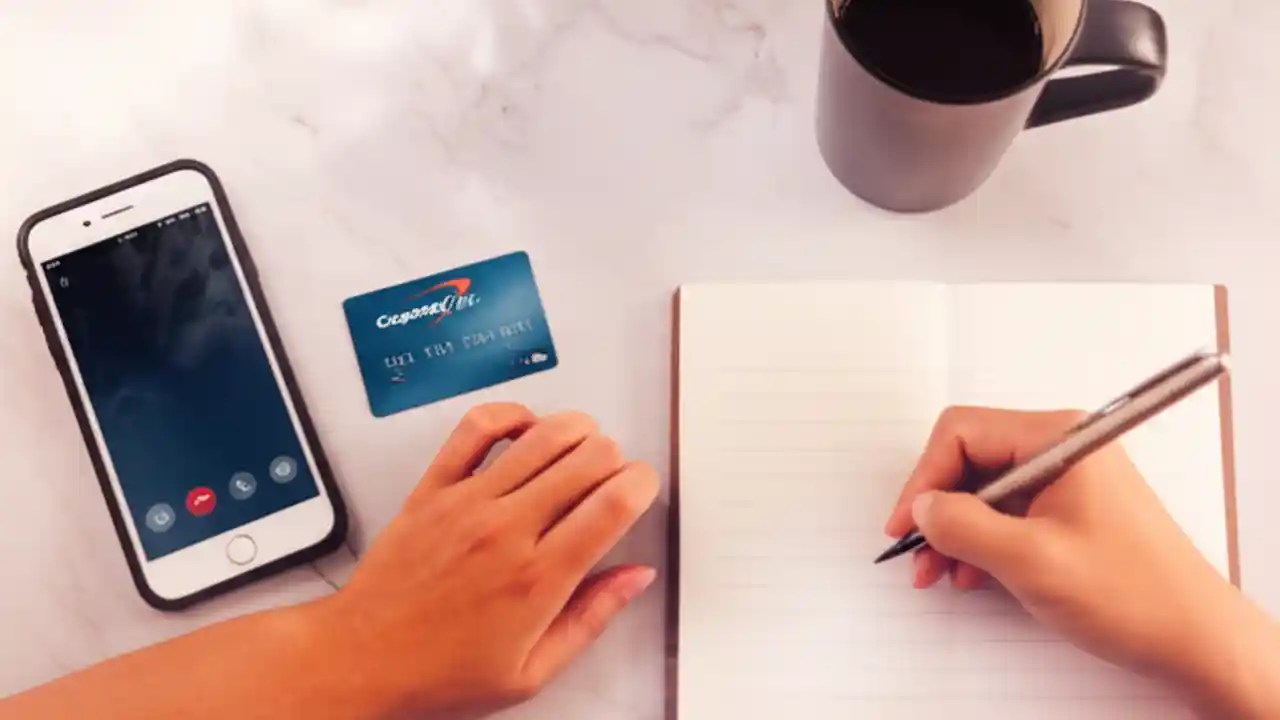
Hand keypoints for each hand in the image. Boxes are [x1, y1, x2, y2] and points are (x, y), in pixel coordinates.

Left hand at [308, 403, 658, 717]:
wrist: (363, 659)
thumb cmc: (439, 672)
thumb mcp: (532, 671)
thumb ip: (592, 618)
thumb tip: (634, 577)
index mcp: (539, 579)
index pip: (613, 504)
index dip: (642, 484)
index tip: (641, 489)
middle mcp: (507, 531)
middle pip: (588, 459)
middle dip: (615, 459)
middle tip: (612, 478)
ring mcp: (468, 503)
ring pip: (543, 435)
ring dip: (577, 431)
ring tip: (582, 448)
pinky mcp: (434, 488)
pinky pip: (477, 427)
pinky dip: (510, 414)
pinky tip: (525, 428)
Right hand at [884, 407, 1279, 718]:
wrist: (1194, 636)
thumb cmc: (1130, 593)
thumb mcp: (1029, 560)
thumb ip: (963, 526)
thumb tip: (922, 508)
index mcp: (1058, 437)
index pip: (961, 433)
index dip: (924, 478)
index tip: (907, 524)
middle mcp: (1063, 446)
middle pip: (971, 459)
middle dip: (938, 508)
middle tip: (917, 554)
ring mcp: (1068, 476)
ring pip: (986, 488)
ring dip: (956, 529)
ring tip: (941, 572)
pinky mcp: (1071, 506)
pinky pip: (1010, 510)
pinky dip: (983, 539)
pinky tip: (973, 572)